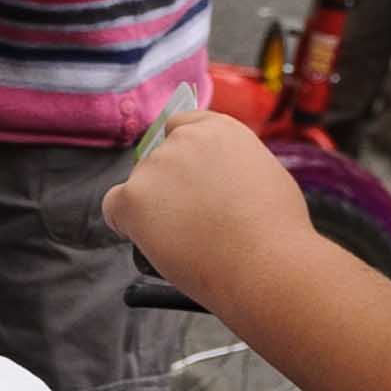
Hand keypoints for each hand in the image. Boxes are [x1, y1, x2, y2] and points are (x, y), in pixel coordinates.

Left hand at [104, 111, 313, 312]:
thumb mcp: (265, 175)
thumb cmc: (276, 232)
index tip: (185, 179)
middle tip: (192, 221)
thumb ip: (232, 166)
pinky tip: (150, 240)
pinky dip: (126, 224)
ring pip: (140, 188)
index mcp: (220, 129)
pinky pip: (113, 206)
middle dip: (169, 187)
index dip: (182, 156)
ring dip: (153, 209)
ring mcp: (156, 166)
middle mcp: (184, 139)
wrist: (265, 263)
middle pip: (159, 160)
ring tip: (187, 239)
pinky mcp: (134, 196)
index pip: (181, 127)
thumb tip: (216, 179)